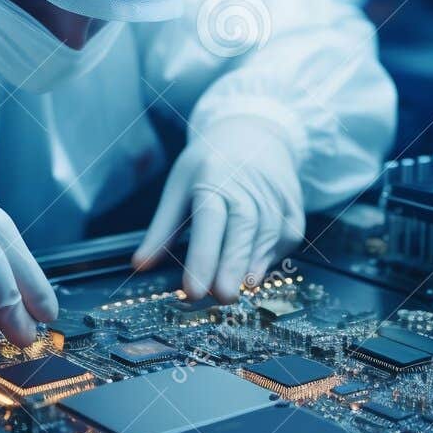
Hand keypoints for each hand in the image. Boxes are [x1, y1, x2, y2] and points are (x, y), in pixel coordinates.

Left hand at [132, 117, 304, 302]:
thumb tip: (139, 266)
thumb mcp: (179, 187)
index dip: (202, 257)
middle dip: (232, 266)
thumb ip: (161, 231)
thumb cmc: (211, 164)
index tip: (192, 290)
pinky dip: (268, 260)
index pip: (208, 220)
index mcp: (213, 177)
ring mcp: (274, 196)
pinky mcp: (292, 209)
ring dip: (250, 267)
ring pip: (266, 236)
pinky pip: (284, 239)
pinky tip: (252, 276)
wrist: (255, 134)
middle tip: (221, 298)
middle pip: (243, 228)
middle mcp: (248, 185)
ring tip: (232, 293)